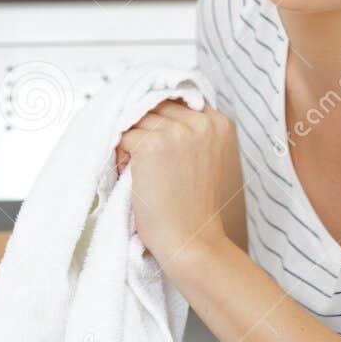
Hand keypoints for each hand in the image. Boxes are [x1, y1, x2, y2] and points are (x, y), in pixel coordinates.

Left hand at [115, 100, 237, 272]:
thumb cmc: (193, 207)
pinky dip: (122, 156)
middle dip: (145, 129)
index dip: (160, 119)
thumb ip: (190, 130)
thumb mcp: (205, 158)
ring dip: (131, 143)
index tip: (155, 140)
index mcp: (219, 122)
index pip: (176, 100)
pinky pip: (123, 137)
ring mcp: (177, 131)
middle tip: (149, 164)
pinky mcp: (152, 144)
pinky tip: (135, 178)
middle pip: (155, 107)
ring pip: (136, 121)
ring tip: (142, 173)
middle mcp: (201, 121)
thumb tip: (154, 109)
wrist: (191, 241)